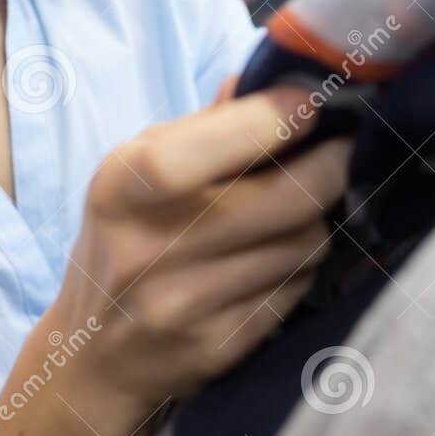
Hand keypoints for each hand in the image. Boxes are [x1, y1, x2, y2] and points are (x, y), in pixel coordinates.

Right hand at [0, 88, 348, 435]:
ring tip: (301, 204)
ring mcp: (186, 305)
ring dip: (317, 216)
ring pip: (306, 242)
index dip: (269, 121)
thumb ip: (203, 127)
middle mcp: (150, 250)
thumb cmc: (123, 240)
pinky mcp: (221, 346)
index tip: (309, 102)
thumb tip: (277, 78)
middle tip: (342, 145)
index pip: (199, 151)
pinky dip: (302, 263)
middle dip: (330, 164)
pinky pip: (298, 287)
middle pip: (286, 199)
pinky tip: (283, 253)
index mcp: (121, 190)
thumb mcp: (134, 171)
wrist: (92, 357)